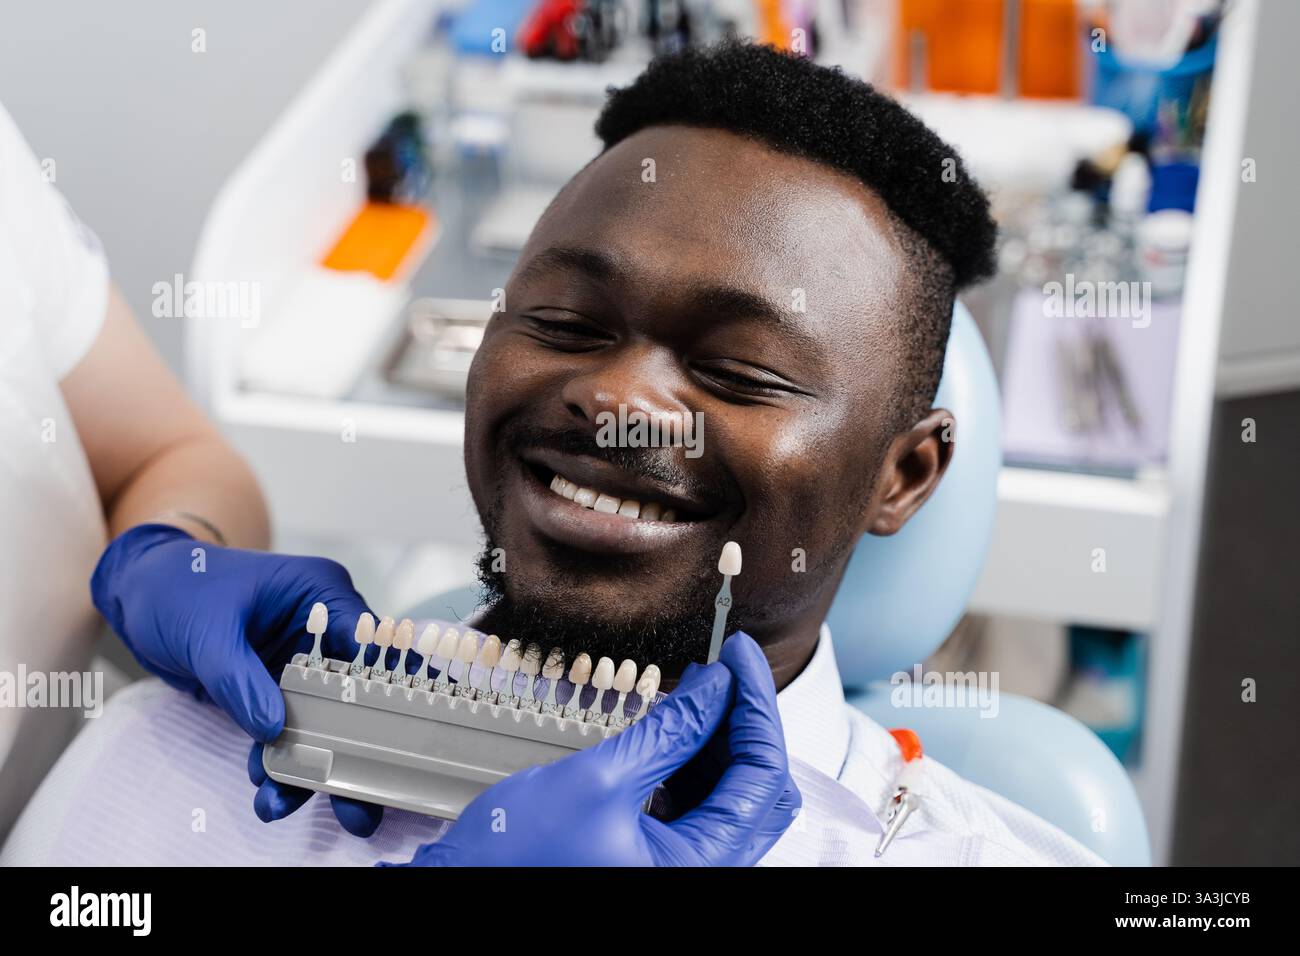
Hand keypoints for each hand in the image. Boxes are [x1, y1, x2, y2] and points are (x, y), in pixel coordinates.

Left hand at [91, 522, 383, 834]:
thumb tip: (272, 729)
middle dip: (353, 748)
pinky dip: (279, 760)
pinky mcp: (276, 687)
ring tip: (286, 804)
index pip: (370, 645)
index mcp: (321, 594)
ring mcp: (301, 661)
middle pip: (355, 693)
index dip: (384, 692)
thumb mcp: (207, 631)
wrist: (141, 592)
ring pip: (322, 720)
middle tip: (356, 800)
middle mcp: (323, 629)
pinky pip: (288, 729)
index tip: (385, 740)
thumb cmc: (178, 587)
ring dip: (311, 764)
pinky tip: (269, 792)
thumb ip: (240, 679)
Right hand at [384, 632, 800, 865]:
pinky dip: (692, 764)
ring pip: (729, 797)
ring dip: (718, 740)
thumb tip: (716, 686)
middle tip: (724, 668)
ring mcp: (680, 869)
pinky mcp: (656, 860)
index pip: (761, 777)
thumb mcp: (598, 780)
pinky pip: (697, 808)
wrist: (460, 886)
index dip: (757, 706)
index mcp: (698, 870)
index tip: (738, 653)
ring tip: (698, 691)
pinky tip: (674, 729)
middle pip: (757, 790)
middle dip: (744, 722)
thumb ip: (670, 731)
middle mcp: (700, 875)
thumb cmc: (514, 858)